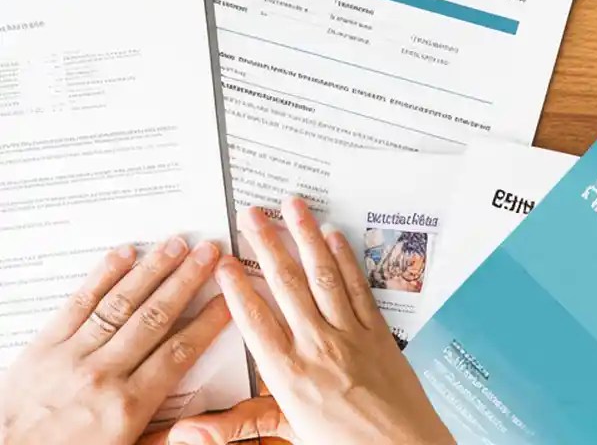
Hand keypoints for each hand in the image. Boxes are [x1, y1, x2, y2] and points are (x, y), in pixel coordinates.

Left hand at [0, 237, 229, 444]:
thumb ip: (163, 438)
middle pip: (155, 317)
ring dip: (153, 270)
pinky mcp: (44, 346)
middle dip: (187, 281)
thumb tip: (200, 428)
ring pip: (121, 303)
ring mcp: (72, 356)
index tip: (227, 301)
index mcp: (127, 407)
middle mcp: (103, 375)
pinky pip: (78, 304)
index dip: (207, 323)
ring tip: (176, 245)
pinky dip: (102, 276)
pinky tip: (123, 255)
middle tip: (209, 255)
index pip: (179, 353)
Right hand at [168, 198, 452, 444]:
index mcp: (289, 374)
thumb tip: (184, 432)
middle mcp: (318, 346)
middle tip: (252, 213)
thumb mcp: (286, 432)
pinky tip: (334, 236)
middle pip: (287, 285)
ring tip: (293, 206)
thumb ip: (236, 423)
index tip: (222, 260)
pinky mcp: (379, 332)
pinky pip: (359, 287)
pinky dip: (345, 259)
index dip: (236, 287)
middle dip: (267, 244)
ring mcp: (351, 334)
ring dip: (306, 237)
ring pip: (323, 275)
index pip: (254, 320)